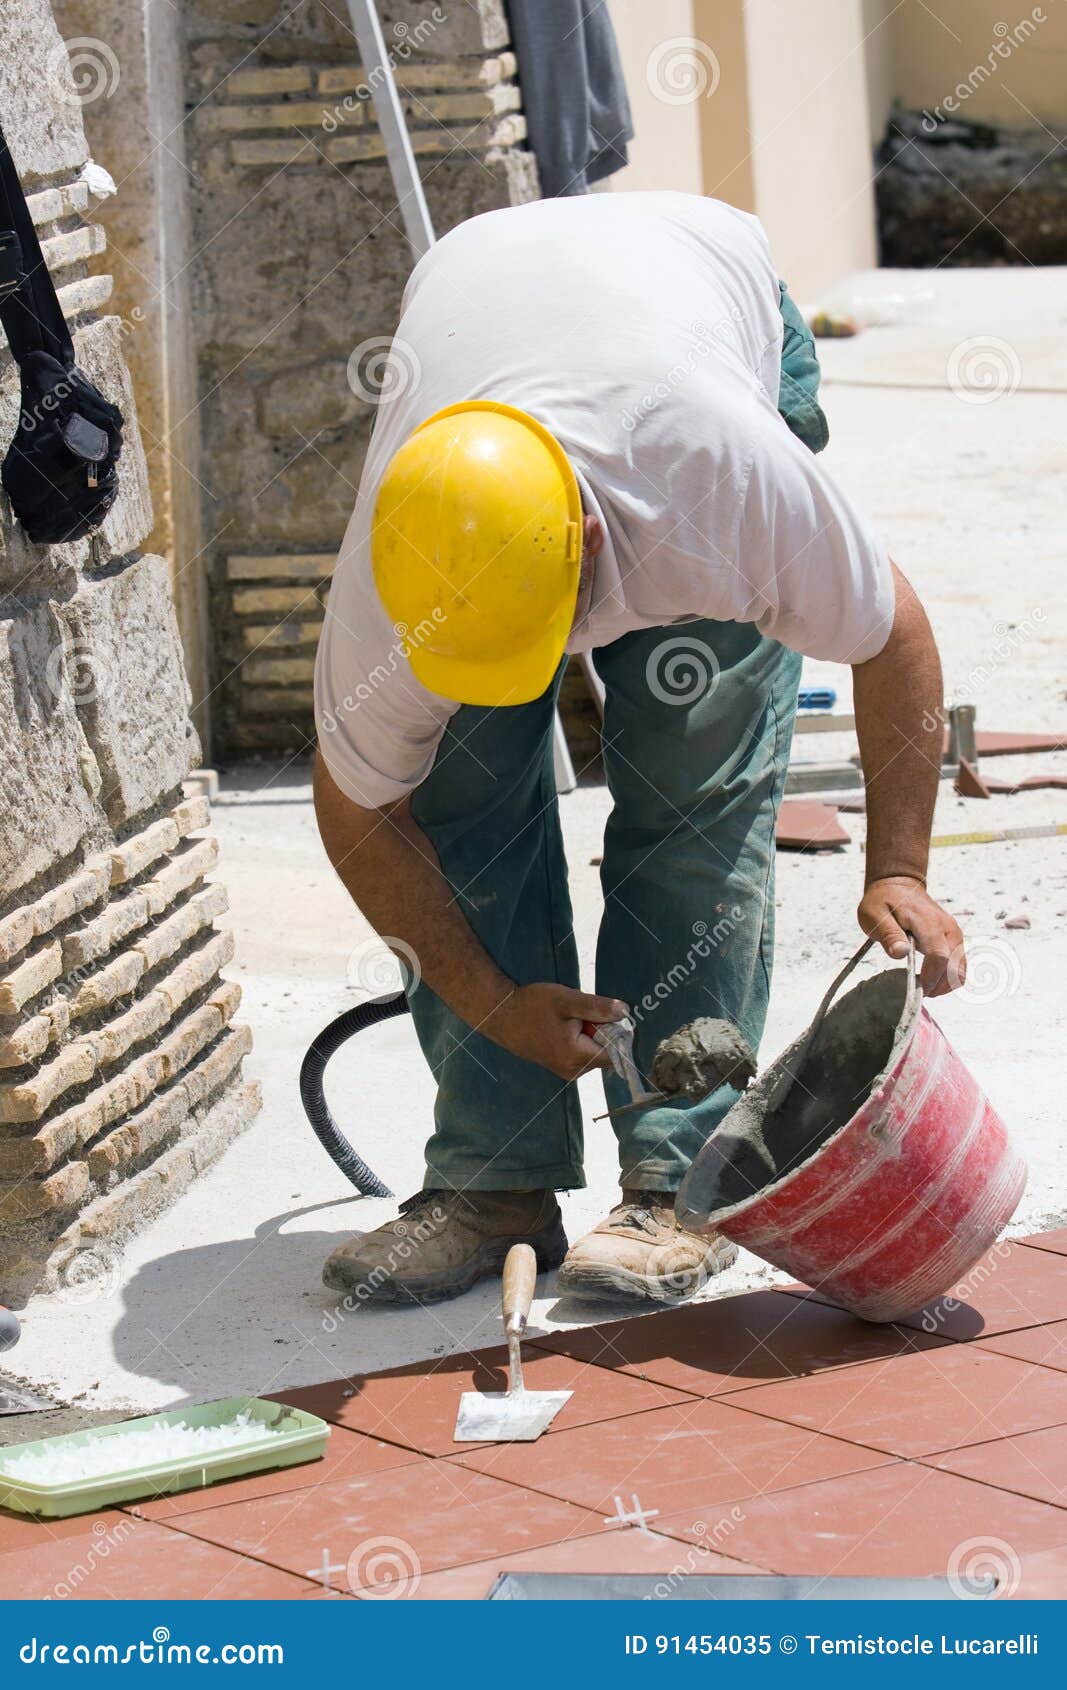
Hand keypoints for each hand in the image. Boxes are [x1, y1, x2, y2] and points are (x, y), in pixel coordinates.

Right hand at [485, 984, 628, 1080]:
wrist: (503, 1016)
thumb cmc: (532, 1006)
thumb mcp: (566, 1000)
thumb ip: (597, 1008)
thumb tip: (625, 1012)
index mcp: (577, 1057)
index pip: (616, 1054)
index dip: (618, 1034)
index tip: (607, 1016)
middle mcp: (574, 1071)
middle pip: (607, 1053)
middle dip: (603, 1032)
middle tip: (583, 1014)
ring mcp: (568, 1071)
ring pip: (596, 1053)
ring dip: (592, 1035)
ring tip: (571, 1019)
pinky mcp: (563, 1067)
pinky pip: (585, 1054)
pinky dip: (583, 1039)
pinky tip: (566, 1027)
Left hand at [858, 875, 964, 996]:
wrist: (898, 884)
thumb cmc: (884, 900)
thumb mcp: (875, 914)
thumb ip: (889, 934)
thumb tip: (900, 953)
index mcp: (929, 923)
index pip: (939, 956)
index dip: (930, 976)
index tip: (917, 987)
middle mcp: (948, 929)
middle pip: (955, 967)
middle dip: (939, 985)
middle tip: (919, 992)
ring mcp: (954, 934)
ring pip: (961, 969)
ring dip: (945, 983)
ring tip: (924, 987)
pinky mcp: (954, 939)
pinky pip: (959, 964)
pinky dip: (948, 977)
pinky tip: (930, 978)